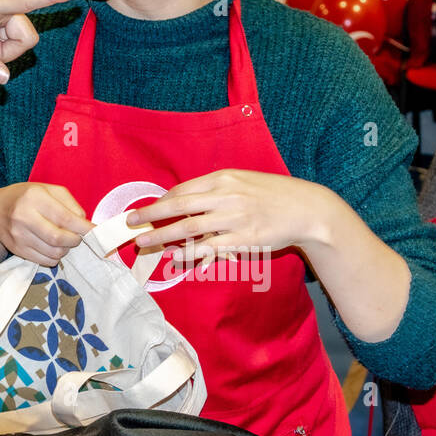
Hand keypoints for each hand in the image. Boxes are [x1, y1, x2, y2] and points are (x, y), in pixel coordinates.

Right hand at [0, 182, 93, 268]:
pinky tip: (52, 247)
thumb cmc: (27, 197)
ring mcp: (19, 235)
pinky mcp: (17, 250)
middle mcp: (24, 216)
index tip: (96, 232)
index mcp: (34, 197)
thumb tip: (84, 223)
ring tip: (64, 240)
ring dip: (65, 249)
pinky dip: (55, 257)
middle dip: (75, 240)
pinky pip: (45, 261)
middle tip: (77, 236)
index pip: (65, 218)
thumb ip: (70, 203)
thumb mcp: (48, 190)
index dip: (84, 228)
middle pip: (58, 239)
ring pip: (53, 252)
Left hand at [127, 170, 341, 264]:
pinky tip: (173, 256)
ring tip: (143, 242)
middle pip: (178, 205)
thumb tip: (185, 202)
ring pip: (189, 228)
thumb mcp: (242, 181)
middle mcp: (226, 196)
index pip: (182, 189)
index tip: (146, 211)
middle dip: (150, 214)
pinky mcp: (243, 239)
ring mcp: (234, 218)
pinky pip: (209, 247)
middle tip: (130, 222)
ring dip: (162, 235)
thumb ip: (215, 190)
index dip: (160, 202)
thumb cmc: (271, 195)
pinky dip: (188, 252)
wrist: (306, 209)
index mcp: (223, 178)